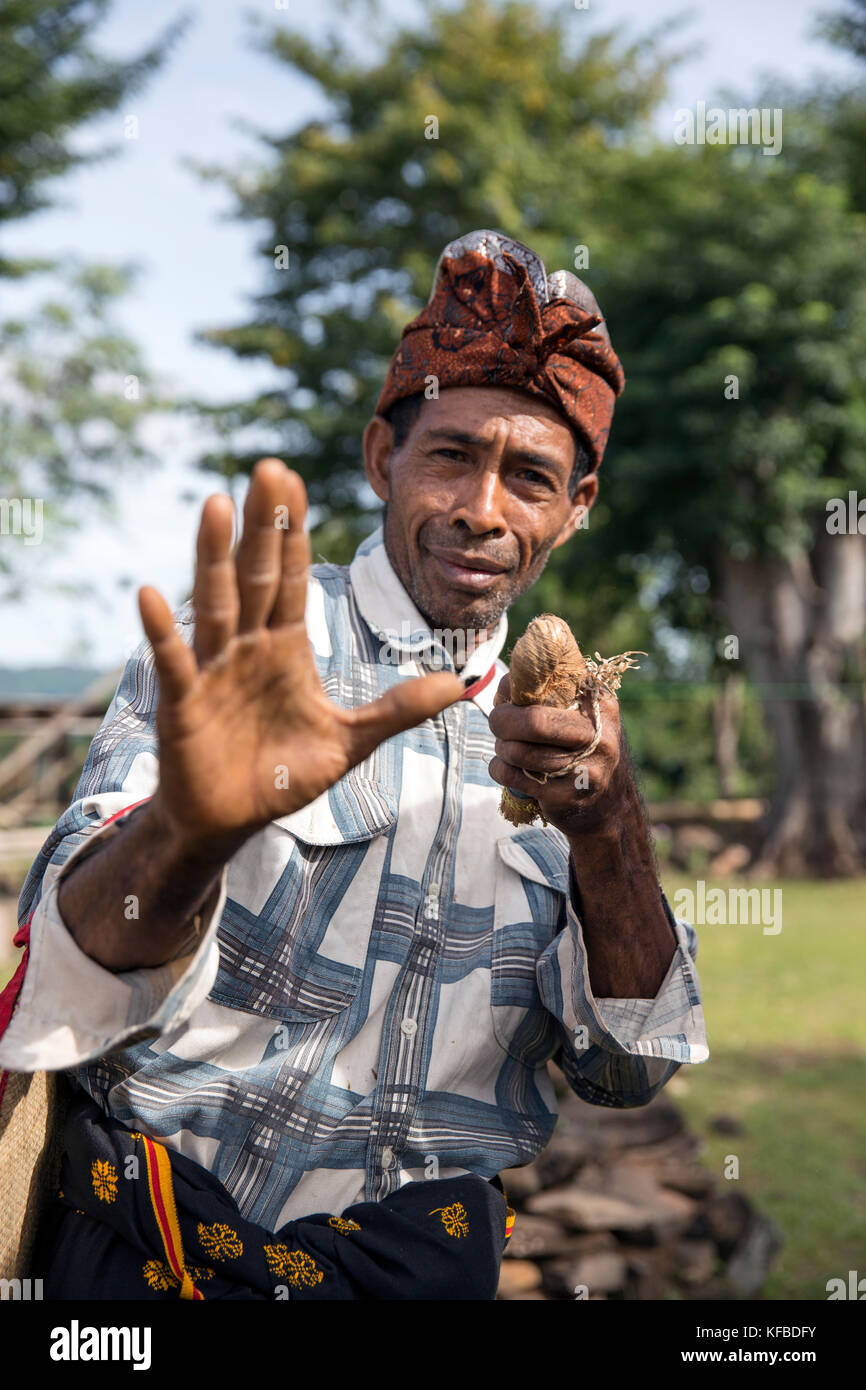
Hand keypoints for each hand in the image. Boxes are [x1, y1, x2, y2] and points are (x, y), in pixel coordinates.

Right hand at [138, 459, 463, 853]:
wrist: (232, 819)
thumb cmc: (284, 774)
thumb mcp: (351, 740)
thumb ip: (399, 709)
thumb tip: (458, 684)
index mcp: (285, 648)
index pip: (290, 579)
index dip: (293, 532)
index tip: (294, 480)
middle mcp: (247, 647)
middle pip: (256, 576)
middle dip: (264, 526)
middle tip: (269, 468)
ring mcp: (213, 670)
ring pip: (216, 605)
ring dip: (215, 557)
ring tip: (218, 504)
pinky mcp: (184, 702)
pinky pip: (175, 662)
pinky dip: (164, 631)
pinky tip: (153, 595)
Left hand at [487, 672, 626, 835]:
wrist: (610, 804)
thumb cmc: (582, 748)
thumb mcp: (580, 714)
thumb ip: (548, 693)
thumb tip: (505, 688)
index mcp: (600, 705)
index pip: (552, 683)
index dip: (518, 687)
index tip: (508, 697)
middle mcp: (599, 736)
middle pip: (534, 722)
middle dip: (502, 720)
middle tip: (497, 723)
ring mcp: (585, 769)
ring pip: (518, 751)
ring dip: (501, 747)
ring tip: (506, 747)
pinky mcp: (566, 796)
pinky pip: (513, 777)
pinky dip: (499, 769)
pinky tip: (507, 768)